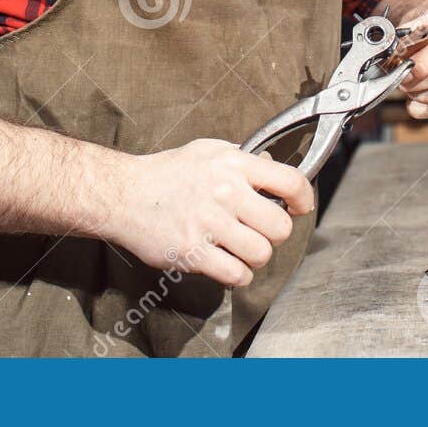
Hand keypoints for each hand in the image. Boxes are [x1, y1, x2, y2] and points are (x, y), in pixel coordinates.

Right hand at [107, 138, 313, 288]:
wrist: (124, 194)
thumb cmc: (166, 173)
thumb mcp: (208, 151)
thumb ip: (243, 159)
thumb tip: (273, 168)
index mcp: (233, 164)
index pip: (290, 181)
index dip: (303, 198)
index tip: (298, 208)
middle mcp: (225, 192)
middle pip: (280, 227)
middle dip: (274, 234)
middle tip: (260, 232)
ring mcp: (209, 224)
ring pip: (261, 254)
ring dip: (255, 257)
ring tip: (240, 250)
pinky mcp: (194, 252)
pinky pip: (236, 275)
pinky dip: (237, 275)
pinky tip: (226, 265)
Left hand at [397, 11, 427, 119]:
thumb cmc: (424, 34)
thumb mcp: (413, 27)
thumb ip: (404, 40)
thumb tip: (397, 56)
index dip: (419, 63)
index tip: (402, 68)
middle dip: (414, 82)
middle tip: (401, 80)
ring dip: (419, 96)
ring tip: (410, 87)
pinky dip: (425, 109)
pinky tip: (417, 99)